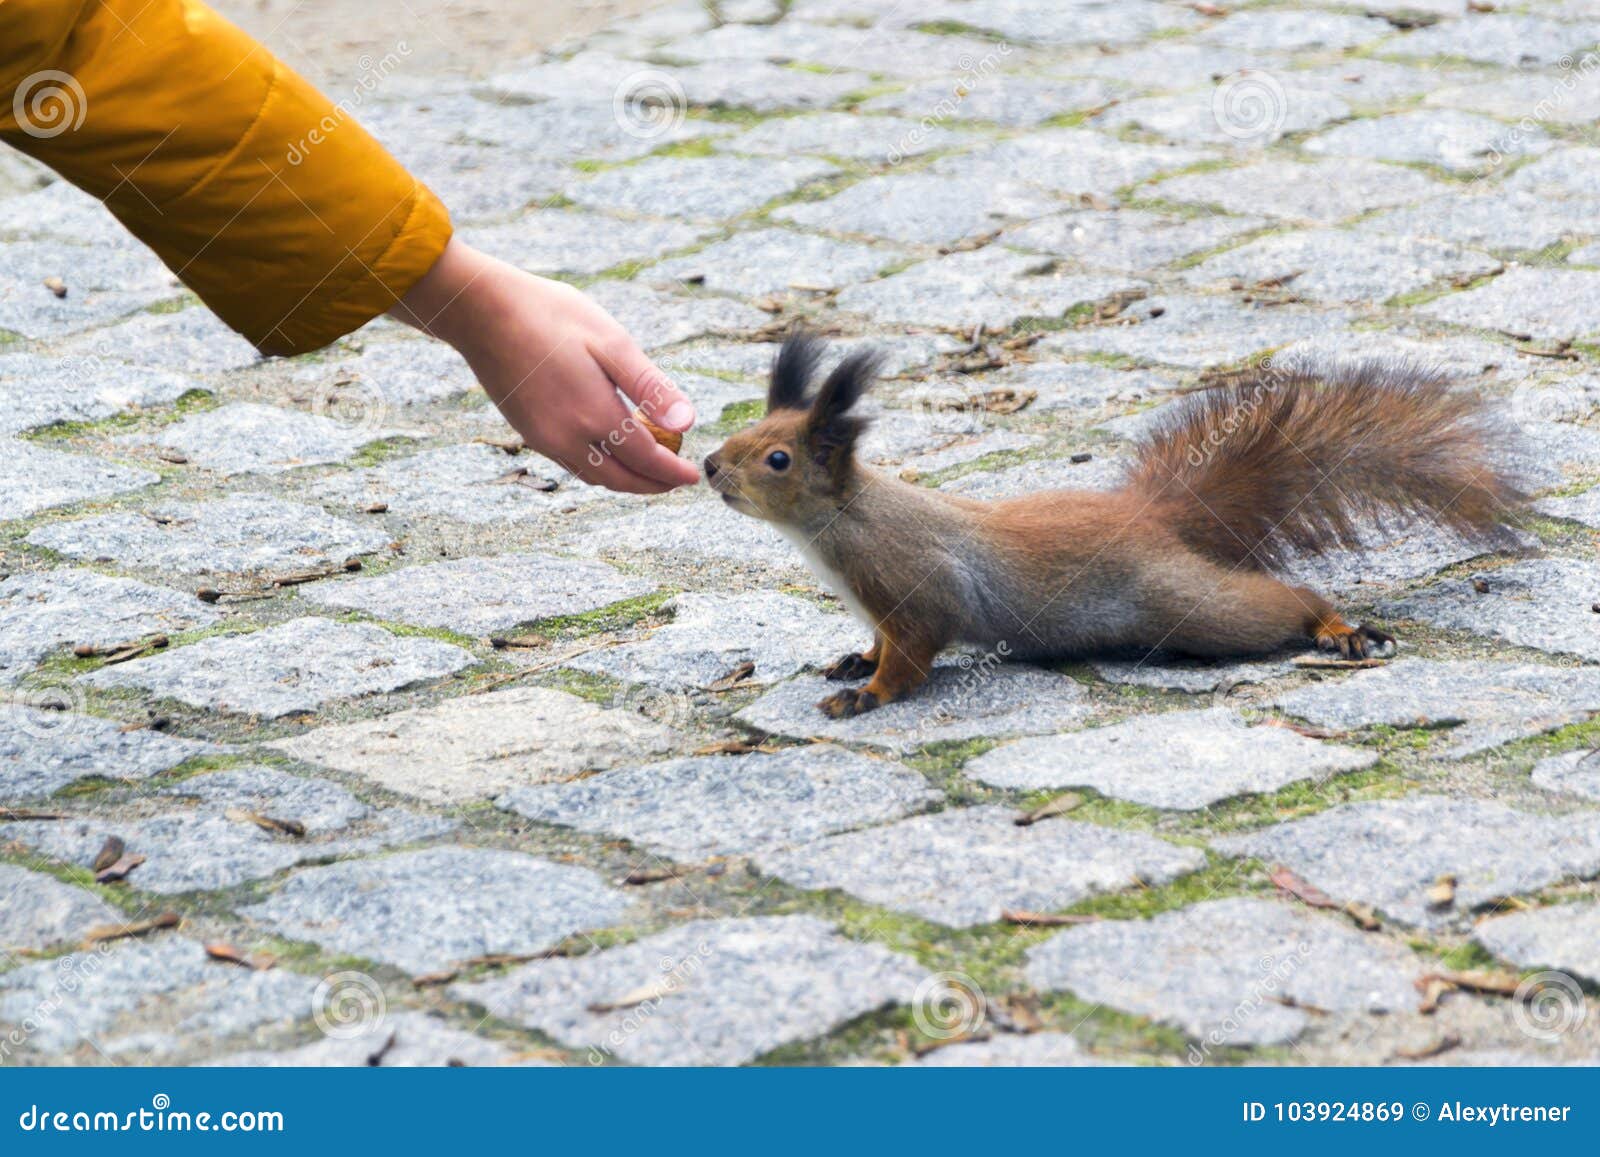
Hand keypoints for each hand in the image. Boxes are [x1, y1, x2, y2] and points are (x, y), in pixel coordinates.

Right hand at [391, 238, 698, 492]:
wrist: (481, 311)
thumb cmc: (551, 316)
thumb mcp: (612, 343)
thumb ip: (651, 387)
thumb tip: (687, 423)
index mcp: (594, 417)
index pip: (646, 460)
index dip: (673, 472)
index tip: (693, 475)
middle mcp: (568, 439)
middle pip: (621, 480)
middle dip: (653, 485)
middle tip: (676, 480)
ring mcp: (544, 439)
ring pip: (595, 477)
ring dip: (626, 481)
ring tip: (650, 471)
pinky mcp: (529, 431)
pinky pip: (573, 465)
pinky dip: (600, 469)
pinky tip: (609, 452)